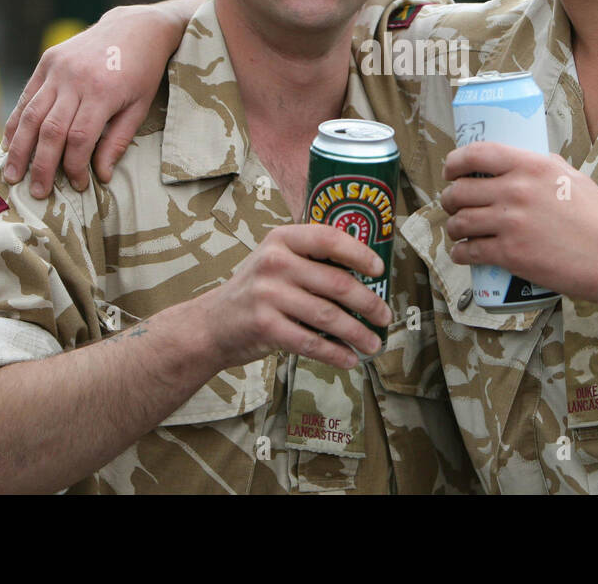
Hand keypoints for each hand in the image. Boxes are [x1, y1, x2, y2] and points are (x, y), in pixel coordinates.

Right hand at [1, 3, 185, 197]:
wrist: (136, 27)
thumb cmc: (142, 72)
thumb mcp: (139, 107)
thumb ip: (117, 141)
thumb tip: (100, 175)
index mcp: (103, 92)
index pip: (79, 138)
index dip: (74, 166)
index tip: (79, 185)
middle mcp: (76, 79)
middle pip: (51, 130)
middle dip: (42, 165)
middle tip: (38, 192)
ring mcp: (58, 68)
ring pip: (31, 114)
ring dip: (19, 148)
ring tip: (13, 175)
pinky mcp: (48, 61)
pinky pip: (28, 96)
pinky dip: (15, 121)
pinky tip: (9, 144)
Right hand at [188, 224, 393, 370]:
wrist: (212, 324)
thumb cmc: (256, 290)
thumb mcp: (276, 260)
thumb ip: (311, 259)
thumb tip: (367, 275)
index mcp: (282, 239)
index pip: (329, 238)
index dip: (360, 253)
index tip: (379, 269)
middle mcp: (274, 262)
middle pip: (336, 283)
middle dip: (369, 303)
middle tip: (385, 316)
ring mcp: (268, 295)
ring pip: (328, 316)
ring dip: (357, 333)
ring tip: (373, 343)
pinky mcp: (265, 326)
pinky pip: (310, 342)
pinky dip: (334, 353)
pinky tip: (349, 359)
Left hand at [440, 143, 597, 304]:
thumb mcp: (573, 178)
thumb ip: (547, 166)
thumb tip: (528, 160)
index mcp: (531, 166)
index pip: (476, 154)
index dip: (454, 161)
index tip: (450, 170)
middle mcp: (516, 190)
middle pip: (459, 190)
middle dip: (448, 199)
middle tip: (452, 205)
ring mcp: (510, 223)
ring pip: (459, 222)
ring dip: (452, 227)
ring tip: (458, 231)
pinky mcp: (509, 254)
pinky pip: (468, 251)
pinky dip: (460, 253)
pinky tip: (462, 253)